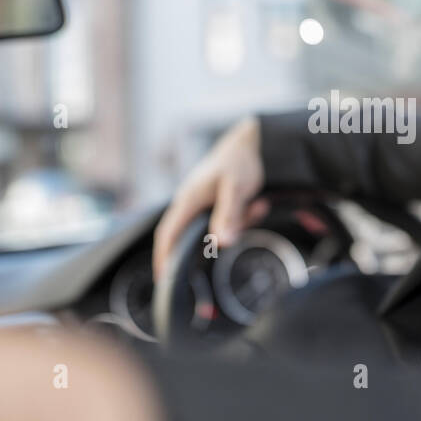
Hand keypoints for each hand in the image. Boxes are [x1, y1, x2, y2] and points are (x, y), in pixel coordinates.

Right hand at [152, 116, 265, 279]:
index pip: (168, 233)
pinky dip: (246, 217)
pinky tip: (258, 203)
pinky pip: (231, 222)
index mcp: (188, 198)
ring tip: (257, 205)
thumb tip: (221, 243)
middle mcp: (192, 203)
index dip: (163, 256)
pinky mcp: (219, 205)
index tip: (161, 278)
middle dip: (209, 247)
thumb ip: (228, 215)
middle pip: (192, 236)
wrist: (253, 143)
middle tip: (219, 258)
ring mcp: (205, 204)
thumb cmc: (239, 161)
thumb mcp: (236, 188)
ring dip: (239, 224)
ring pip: (218, 230)